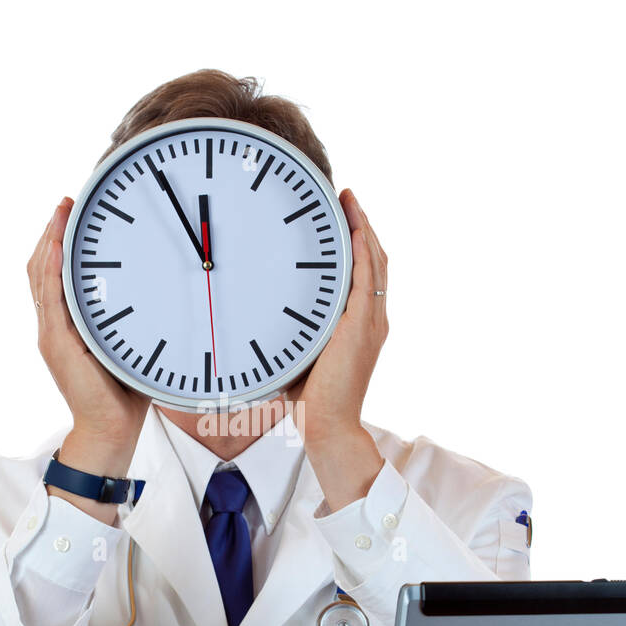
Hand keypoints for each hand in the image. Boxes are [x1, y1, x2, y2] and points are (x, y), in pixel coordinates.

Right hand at [27, 198, 149, 484]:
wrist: (112, 430)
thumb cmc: (127, 391)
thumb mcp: (135, 342)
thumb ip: (141, 316)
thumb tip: (174, 287)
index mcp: (68, 324)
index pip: (54, 274)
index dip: (58, 241)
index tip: (71, 213)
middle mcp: (53, 325)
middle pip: (41, 268)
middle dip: (51, 232)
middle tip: (66, 203)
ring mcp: (51, 335)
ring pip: (40, 277)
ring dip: (49, 241)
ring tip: (60, 213)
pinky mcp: (56, 344)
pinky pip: (50, 300)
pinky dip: (51, 270)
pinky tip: (57, 247)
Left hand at [286, 189, 387, 510]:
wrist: (328, 427)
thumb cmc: (311, 402)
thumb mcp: (296, 356)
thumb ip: (286, 332)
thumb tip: (250, 317)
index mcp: (360, 324)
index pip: (364, 273)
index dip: (357, 243)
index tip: (342, 218)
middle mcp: (372, 319)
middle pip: (375, 259)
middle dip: (362, 225)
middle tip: (346, 198)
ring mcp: (370, 322)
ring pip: (375, 262)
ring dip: (363, 228)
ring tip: (349, 201)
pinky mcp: (362, 327)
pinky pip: (367, 280)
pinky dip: (363, 252)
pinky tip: (354, 229)